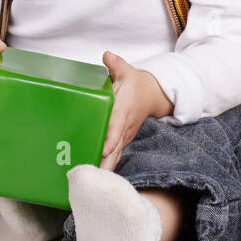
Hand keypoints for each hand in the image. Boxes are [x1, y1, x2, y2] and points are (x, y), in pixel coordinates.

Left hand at [98, 51, 171, 170]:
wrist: (153, 96)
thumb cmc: (136, 85)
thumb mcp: (127, 71)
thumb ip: (116, 65)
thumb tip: (108, 56)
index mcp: (123, 110)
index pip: (117, 126)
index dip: (111, 138)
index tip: (103, 149)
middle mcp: (124, 128)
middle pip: (114, 150)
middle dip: (103, 164)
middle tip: (89, 177)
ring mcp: (123, 138)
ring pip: (113, 158)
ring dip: (102, 171)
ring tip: (87, 185)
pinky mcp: (121, 143)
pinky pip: (113, 158)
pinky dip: (104, 169)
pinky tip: (91, 181)